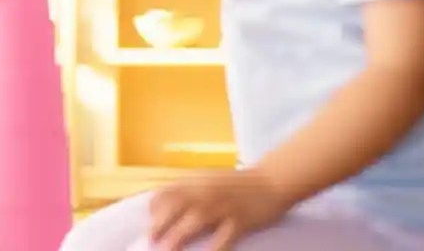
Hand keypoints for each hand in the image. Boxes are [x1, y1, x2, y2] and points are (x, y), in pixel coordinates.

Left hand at [147, 169, 290, 250]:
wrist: (273, 180)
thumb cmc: (238, 185)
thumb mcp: (209, 181)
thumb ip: (190, 192)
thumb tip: (171, 209)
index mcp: (196, 182)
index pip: (166, 193)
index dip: (154, 209)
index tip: (150, 223)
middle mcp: (206, 191)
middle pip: (176, 206)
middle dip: (160, 224)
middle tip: (150, 240)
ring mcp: (223, 205)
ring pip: (195, 220)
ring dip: (178, 236)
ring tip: (167, 250)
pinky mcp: (241, 219)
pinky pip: (224, 237)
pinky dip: (213, 249)